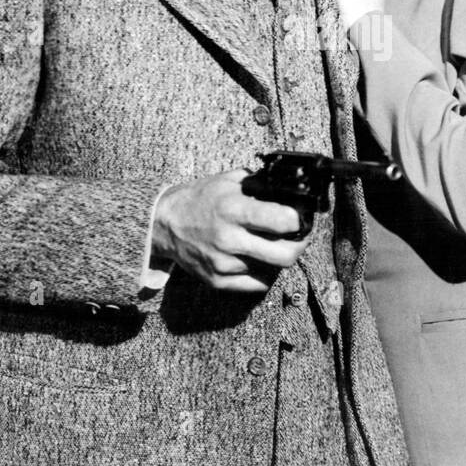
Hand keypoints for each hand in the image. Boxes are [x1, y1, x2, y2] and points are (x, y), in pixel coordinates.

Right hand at [151, 170, 308, 292]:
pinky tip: (258, 259)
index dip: (298, 220)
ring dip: (277, 257)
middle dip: (299, 245)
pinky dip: (264, 273)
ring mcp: (223, 264)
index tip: (299, 218)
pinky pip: (257, 285)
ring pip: (272, 270)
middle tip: (298, 236)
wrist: (165, 224)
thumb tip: (290, 190)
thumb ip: (260, 184)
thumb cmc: (201, 199)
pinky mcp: (218, 281)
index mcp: (233, 210)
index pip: (283, 222)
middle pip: (285, 255)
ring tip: (271, 243)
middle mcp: (229, 239)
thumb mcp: (229, 181)